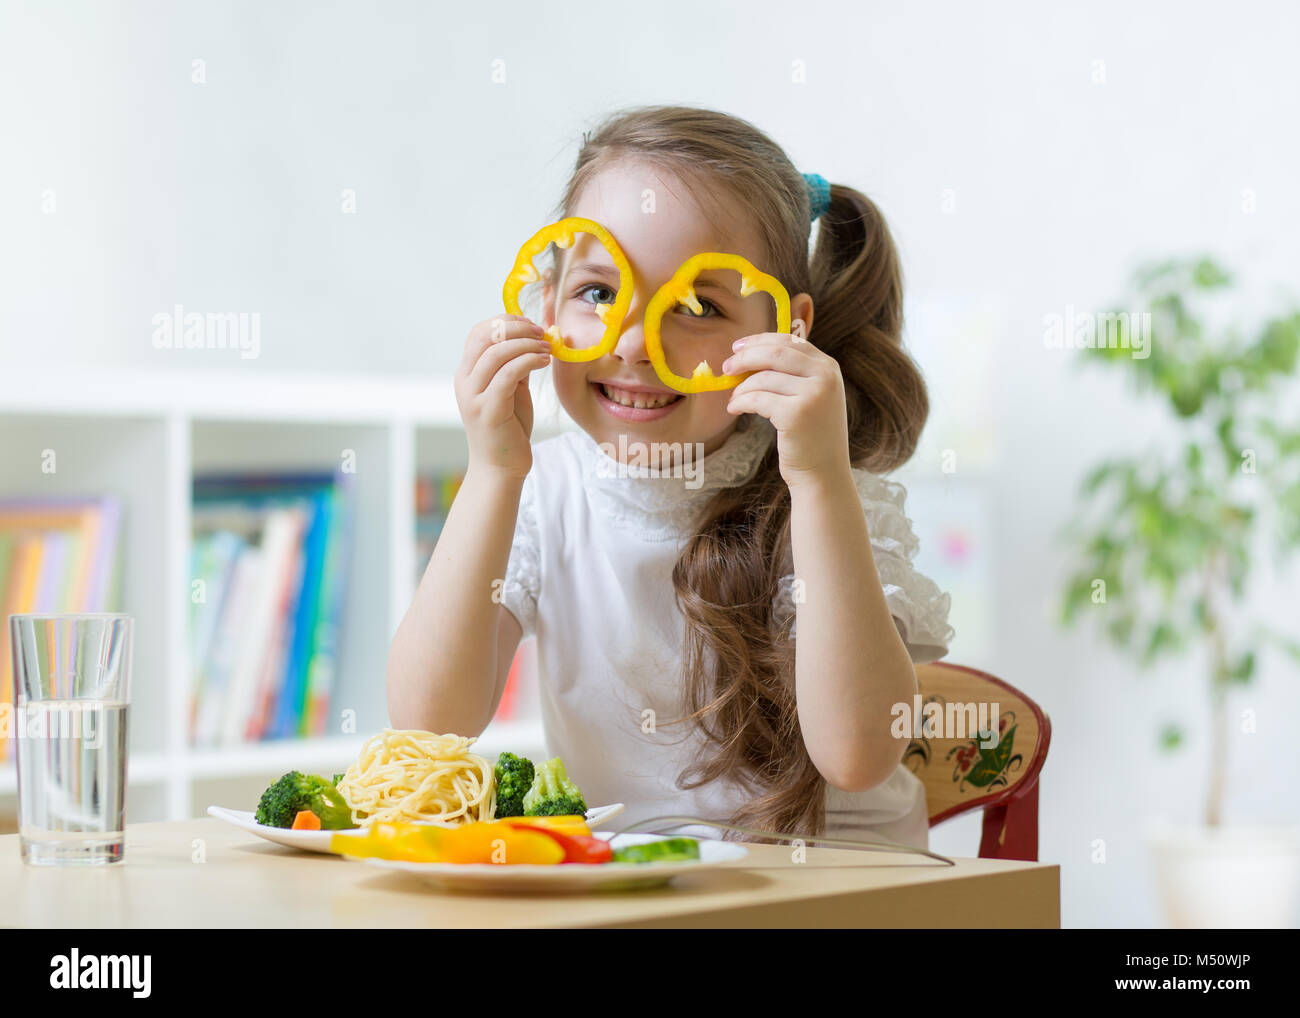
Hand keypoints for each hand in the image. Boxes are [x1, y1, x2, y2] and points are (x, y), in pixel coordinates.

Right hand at [455, 315, 551, 478]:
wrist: (500, 468)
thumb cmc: (508, 428)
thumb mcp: (512, 389)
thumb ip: (515, 364)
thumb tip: (533, 338)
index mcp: (467, 373)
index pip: (479, 332)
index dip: (506, 321)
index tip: (531, 326)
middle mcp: (465, 381)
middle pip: (486, 336)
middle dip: (517, 328)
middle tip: (542, 334)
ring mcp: (473, 396)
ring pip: (496, 353)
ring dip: (526, 344)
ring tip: (547, 349)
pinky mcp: (488, 411)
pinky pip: (508, 374)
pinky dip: (529, 361)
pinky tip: (544, 362)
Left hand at [720, 330, 851, 490]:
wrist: (824, 474)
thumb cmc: (811, 436)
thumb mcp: (813, 396)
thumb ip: (794, 373)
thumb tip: (750, 354)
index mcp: (829, 367)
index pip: (789, 341)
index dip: (759, 340)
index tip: (738, 347)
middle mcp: (825, 377)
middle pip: (775, 352)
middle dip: (745, 357)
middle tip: (726, 368)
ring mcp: (813, 394)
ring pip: (763, 378)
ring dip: (741, 388)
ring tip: (733, 399)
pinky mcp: (796, 414)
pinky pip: (757, 399)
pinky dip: (740, 402)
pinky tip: (734, 410)